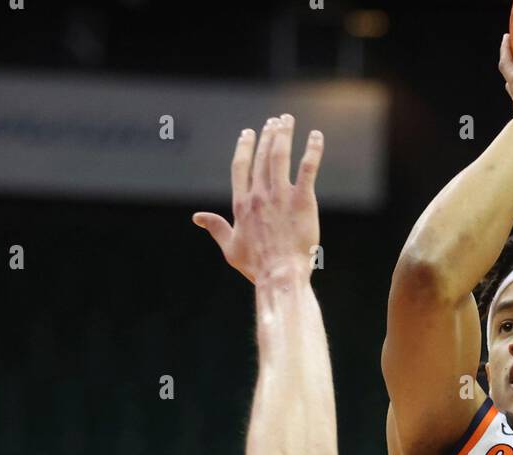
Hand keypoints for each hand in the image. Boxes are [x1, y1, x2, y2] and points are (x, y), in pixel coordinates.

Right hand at [192, 114, 323, 283]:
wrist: (280, 275)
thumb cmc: (256, 266)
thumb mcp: (230, 247)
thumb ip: (215, 228)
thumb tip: (197, 217)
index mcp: (242, 204)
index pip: (241, 167)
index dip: (245, 147)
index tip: (248, 133)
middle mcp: (259, 195)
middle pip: (262, 157)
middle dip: (267, 135)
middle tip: (274, 122)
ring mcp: (281, 196)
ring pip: (281, 155)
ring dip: (284, 134)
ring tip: (287, 120)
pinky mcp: (302, 200)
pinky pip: (308, 167)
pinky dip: (313, 149)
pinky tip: (316, 136)